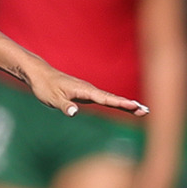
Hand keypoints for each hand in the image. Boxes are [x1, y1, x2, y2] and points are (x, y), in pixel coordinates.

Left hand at [21, 61, 147, 118]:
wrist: (40, 75)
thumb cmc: (45, 87)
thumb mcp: (52, 99)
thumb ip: (64, 106)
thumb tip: (74, 112)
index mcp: (83, 90)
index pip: (105, 98)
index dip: (120, 103)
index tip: (134, 106)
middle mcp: (89, 90)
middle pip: (113, 98)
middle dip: (129, 105)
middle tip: (146, 111)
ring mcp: (89, 91)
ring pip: (111, 99)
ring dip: (127, 104)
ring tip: (142, 111)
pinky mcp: (86, 94)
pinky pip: (105, 99)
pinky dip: (117, 103)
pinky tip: (125, 107)